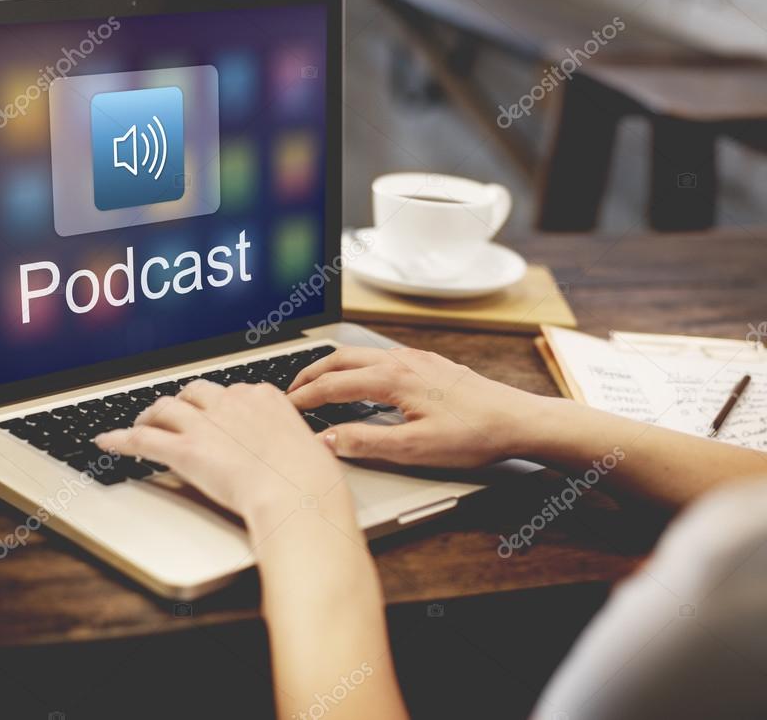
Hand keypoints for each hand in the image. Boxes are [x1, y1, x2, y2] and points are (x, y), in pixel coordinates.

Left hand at [94, 380, 349, 523]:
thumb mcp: (308, 447)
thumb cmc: (310, 479)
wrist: (297, 494)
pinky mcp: (185, 449)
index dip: (216, 404)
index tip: (212, 413)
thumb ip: (290, 441)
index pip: (231, 391)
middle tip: (174, 415)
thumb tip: (296, 452)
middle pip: (194, 392)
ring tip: (142, 423)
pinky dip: (120, 439)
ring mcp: (206, 424)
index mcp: (263, 397)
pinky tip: (107, 442)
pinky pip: (143, 438)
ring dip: (150, 415)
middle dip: (182, 402)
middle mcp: (231, 402)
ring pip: (165, 408)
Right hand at [288, 346, 549, 467]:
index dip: (305, 398)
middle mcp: (401, 361)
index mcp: (392, 379)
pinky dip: (356, 365)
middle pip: (340, 359)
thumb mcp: (414, 449)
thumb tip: (326, 439)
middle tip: (290, 391)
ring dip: (333, 366)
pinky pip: (380, 356)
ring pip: (360, 354)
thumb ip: (365, 443)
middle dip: (310, 373)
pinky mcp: (429, 363)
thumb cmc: (473, 435)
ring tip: (317, 382)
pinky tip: (361, 379)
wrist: (518, 420)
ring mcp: (416, 359)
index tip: (285, 409)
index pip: (333, 385)